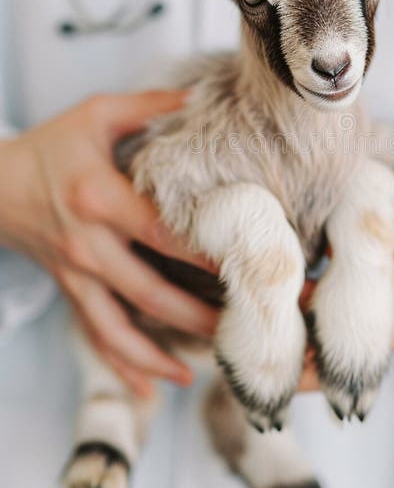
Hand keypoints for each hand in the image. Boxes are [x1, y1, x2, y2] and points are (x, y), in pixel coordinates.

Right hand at [0, 92, 219, 396]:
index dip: (204, 250)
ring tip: (202, 372)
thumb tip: (202, 97)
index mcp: (99, 197)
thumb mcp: (97, 114)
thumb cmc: (52, 147)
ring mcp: (77, 274)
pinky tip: (150, 390)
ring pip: (120, 327)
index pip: (161, 230)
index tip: (247, 264)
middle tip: (242, 329)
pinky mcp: (71, 290)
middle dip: (197, 315)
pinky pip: (96, 335)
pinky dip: (122, 365)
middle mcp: (88, 244)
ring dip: (161, 355)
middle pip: (149, 290)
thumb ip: (150, 105)